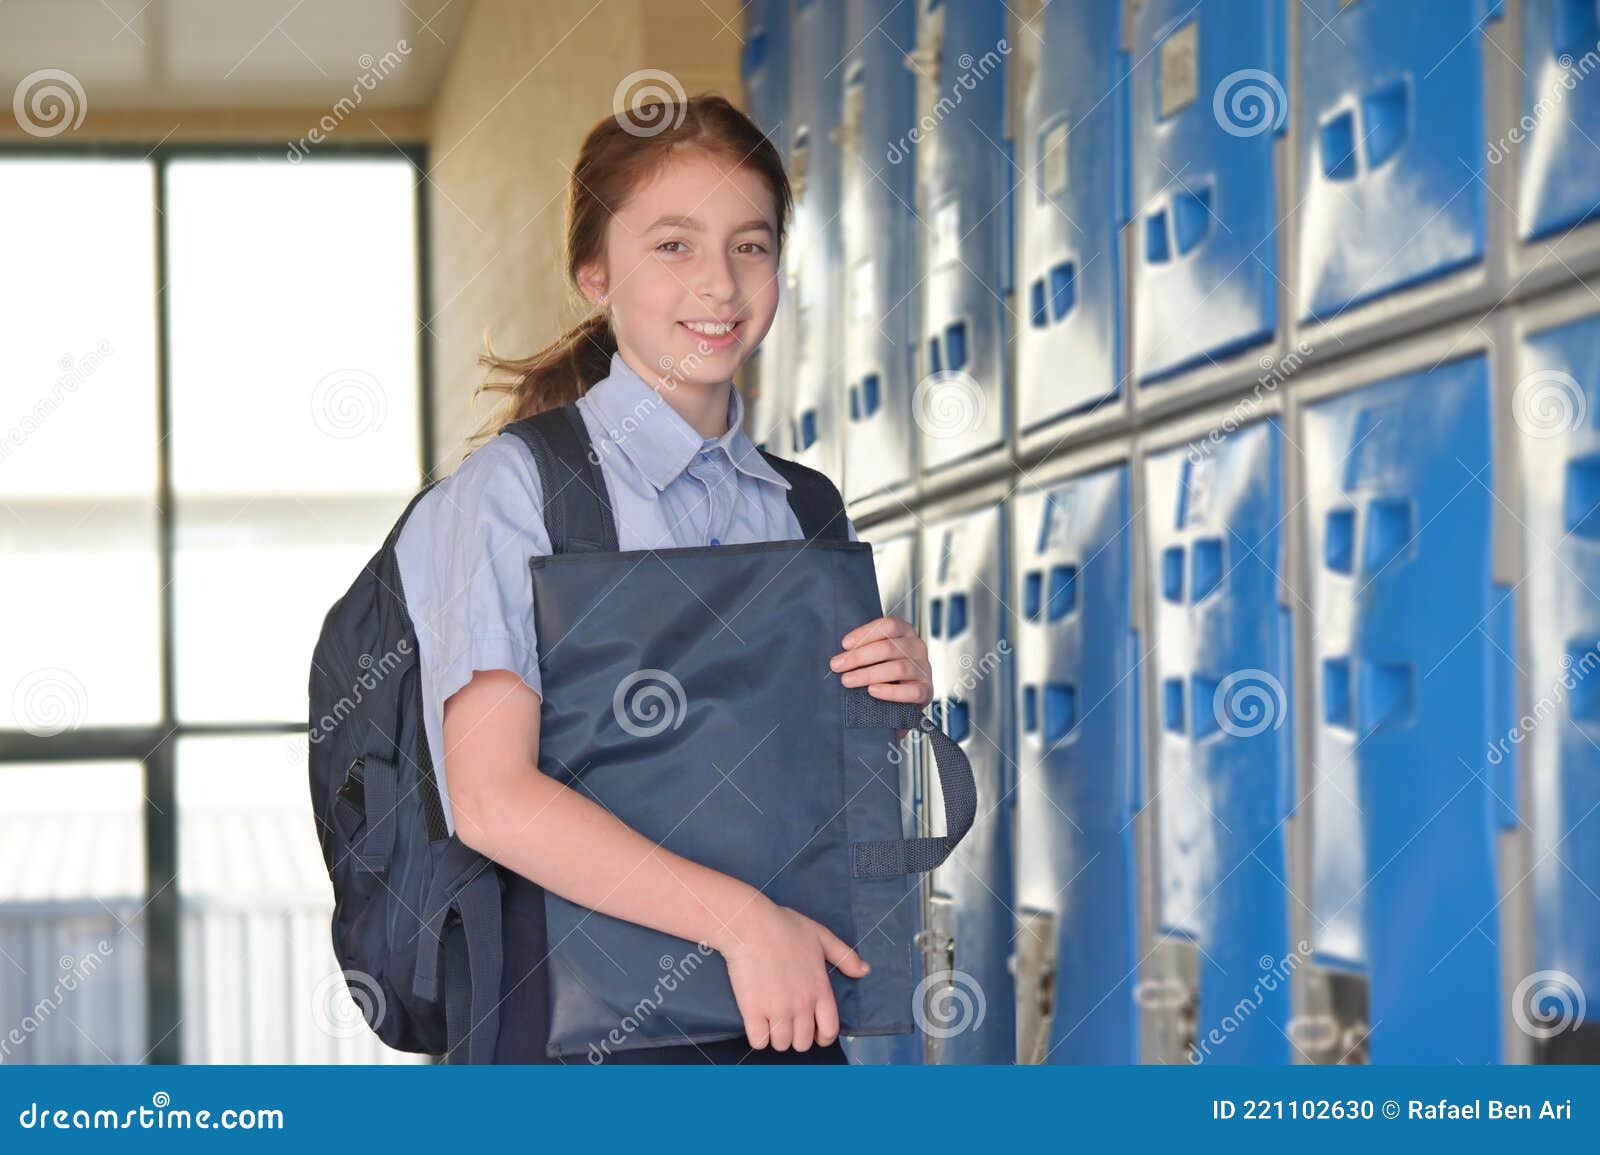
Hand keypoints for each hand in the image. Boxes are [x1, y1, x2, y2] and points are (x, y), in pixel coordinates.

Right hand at [716, 895, 870, 1050]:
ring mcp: (778, 1010)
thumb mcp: (821, 936)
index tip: (814, 1033)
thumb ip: (845, 956)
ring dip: (776, 1036)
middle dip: (796, 1036)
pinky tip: (756, 1022)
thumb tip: (865, 971)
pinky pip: (759, 1041)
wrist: (751, 924)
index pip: (830, 1030)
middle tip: (787, 1022)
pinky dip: (758, 1036)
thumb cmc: (785, 927)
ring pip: (781, 1044)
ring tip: (771, 1020)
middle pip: (803, 1043)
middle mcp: (803, 1005)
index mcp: (820, 990)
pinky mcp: (754, 1011)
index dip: (823, 1037)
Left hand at [829, 615, 933, 706]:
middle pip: (889, 647)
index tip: (845, 644)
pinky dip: (891, 692)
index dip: (865, 633)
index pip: (888, 625)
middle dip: (859, 656)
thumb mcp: (878, 652)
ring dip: (869, 674)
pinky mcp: (926, 690)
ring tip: (848, 680)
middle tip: (838, 665)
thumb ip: (865, 647)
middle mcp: (917, 647)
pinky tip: (873, 691)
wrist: (906, 696)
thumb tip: (839, 655)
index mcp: (905, 632)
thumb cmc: (887, 669)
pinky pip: (911, 691)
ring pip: (897, 668)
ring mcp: (923, 669)